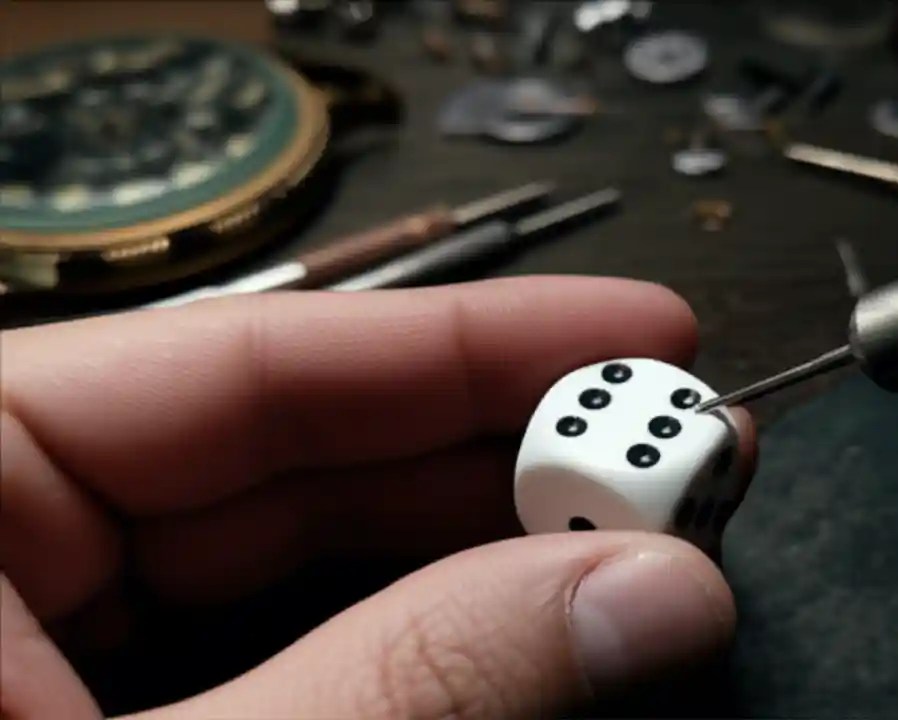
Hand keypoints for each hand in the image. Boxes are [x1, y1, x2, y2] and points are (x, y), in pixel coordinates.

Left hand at [0, 277, 751, 718]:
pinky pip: (290, 636)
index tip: (632, 335)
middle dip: (501, 453)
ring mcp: (57, 634)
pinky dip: (418, 634)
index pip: (251, 358)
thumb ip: (410, 680)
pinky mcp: (116, 707)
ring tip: (629, 538)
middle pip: (300, 452)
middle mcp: (6, 542)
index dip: (468, 342)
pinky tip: (526, 615)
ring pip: (310, 552)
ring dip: (481, 548)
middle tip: (665, 456)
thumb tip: (637, 596)